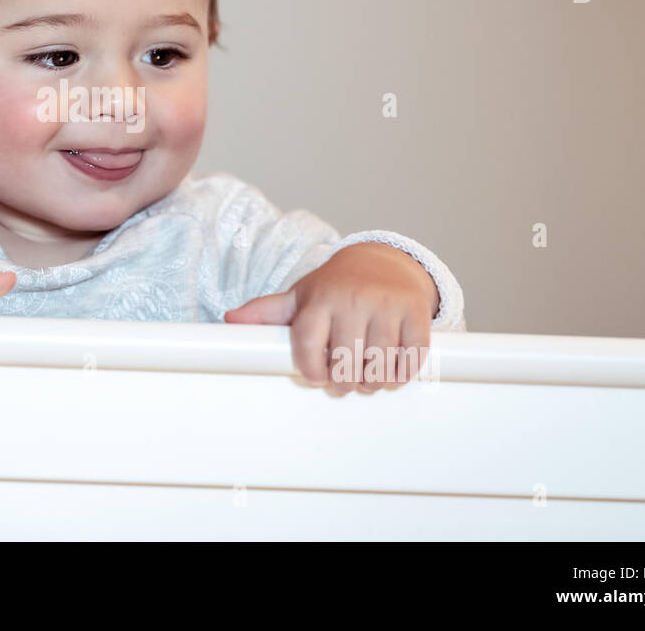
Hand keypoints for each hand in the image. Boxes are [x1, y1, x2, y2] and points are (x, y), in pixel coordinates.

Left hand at [223, 242, 437, 393]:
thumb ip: (268, 312)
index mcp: (319, 298)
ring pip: (379, 365)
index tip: (317, 377)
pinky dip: (402, 374)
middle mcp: (352, 299)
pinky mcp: (415, 312)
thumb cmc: (336, 286)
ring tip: (367, 379)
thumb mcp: (301, 295)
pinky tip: (392, 371)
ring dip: (373, 383)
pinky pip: (411, 357)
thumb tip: (230, 320)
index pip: (308, 346)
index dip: (312, 372)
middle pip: (345, 362)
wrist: (383, 261)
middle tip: (345, 380)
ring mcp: (386, 305)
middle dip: (344, 382)